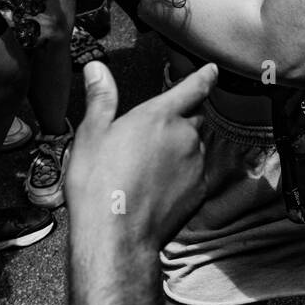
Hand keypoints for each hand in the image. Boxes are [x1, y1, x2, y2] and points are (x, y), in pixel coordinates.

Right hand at [66, 60, 216, 247]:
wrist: (116, 235)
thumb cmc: (99, 185)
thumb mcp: (91, 135)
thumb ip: (101, 98)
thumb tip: (97, 69)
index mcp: (159, 116)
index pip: (192, 87)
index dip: (204, 76)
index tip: (212, 70)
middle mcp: (184, 136)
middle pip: (190, 120)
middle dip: (176, 124)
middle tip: (147, 141)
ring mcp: (195, 164)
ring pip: (193, 148)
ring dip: (178, 151)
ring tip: (147, 169)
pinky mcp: (199, 190)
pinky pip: (195, 174)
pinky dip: (181, 176)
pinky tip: (157, 188)